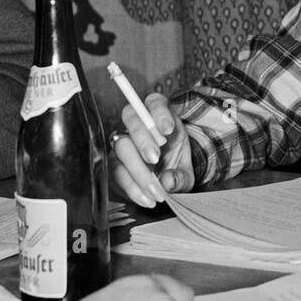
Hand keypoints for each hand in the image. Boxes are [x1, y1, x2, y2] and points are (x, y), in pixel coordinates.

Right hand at [110, 92, 193, 207]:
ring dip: (137, 169)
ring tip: (156, 190)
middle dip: (143, 139)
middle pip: (132, 119)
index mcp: (161, 119)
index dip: (159, 112)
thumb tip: (168, 181)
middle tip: (155, 159)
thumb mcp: (186, 173)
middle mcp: (140, 126)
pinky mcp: (114, 163)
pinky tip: (146, 198)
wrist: (162, 184)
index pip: (155, 102)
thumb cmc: (175, 169)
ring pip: (121, 146)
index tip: (168, 130)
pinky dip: (132, 187)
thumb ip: (181, 177)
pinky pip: (117, 171)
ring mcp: (124, 143)